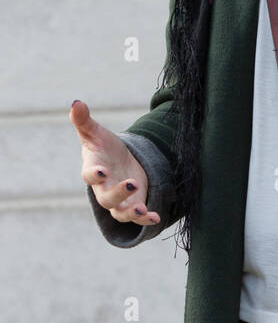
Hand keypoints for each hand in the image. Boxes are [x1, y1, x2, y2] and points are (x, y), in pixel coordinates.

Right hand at [69, 99, 159, 225]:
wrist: (119, 160)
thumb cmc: (104, 147)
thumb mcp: (96, 133)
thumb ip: (84, 120)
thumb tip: (75, 102)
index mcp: (93, 170)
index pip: (89, 176)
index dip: (94, 175)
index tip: (102, 171)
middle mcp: (104, 189)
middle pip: (106, 198)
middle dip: (118, 194)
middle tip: (132, 184)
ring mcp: (118, 200)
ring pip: (120, 213)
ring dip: (131, 212)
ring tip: (142, 209)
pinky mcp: (133, 204)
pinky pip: (138, 217)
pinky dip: (146, 220)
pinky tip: (157, 217)